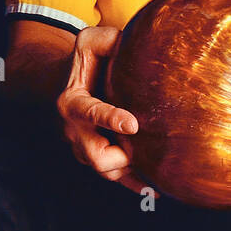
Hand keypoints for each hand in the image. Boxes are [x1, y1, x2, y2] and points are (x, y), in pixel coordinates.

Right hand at [55, 26, 156, 196]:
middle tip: (147, 152)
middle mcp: (74, 130)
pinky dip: (134, 184)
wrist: (70, 83)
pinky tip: (158, 191)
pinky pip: (115, 177)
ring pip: (107, 170)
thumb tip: (136, 42)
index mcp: (72, 102)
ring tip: (160, 175)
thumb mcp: (90, 42)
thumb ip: (109, 40)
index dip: (110, 119)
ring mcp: (84, 147)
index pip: (89, 112)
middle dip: (122, 158)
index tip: (133, 124)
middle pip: (96, 156)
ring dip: (132, 173)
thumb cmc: (86, 61)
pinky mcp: (97, 157)